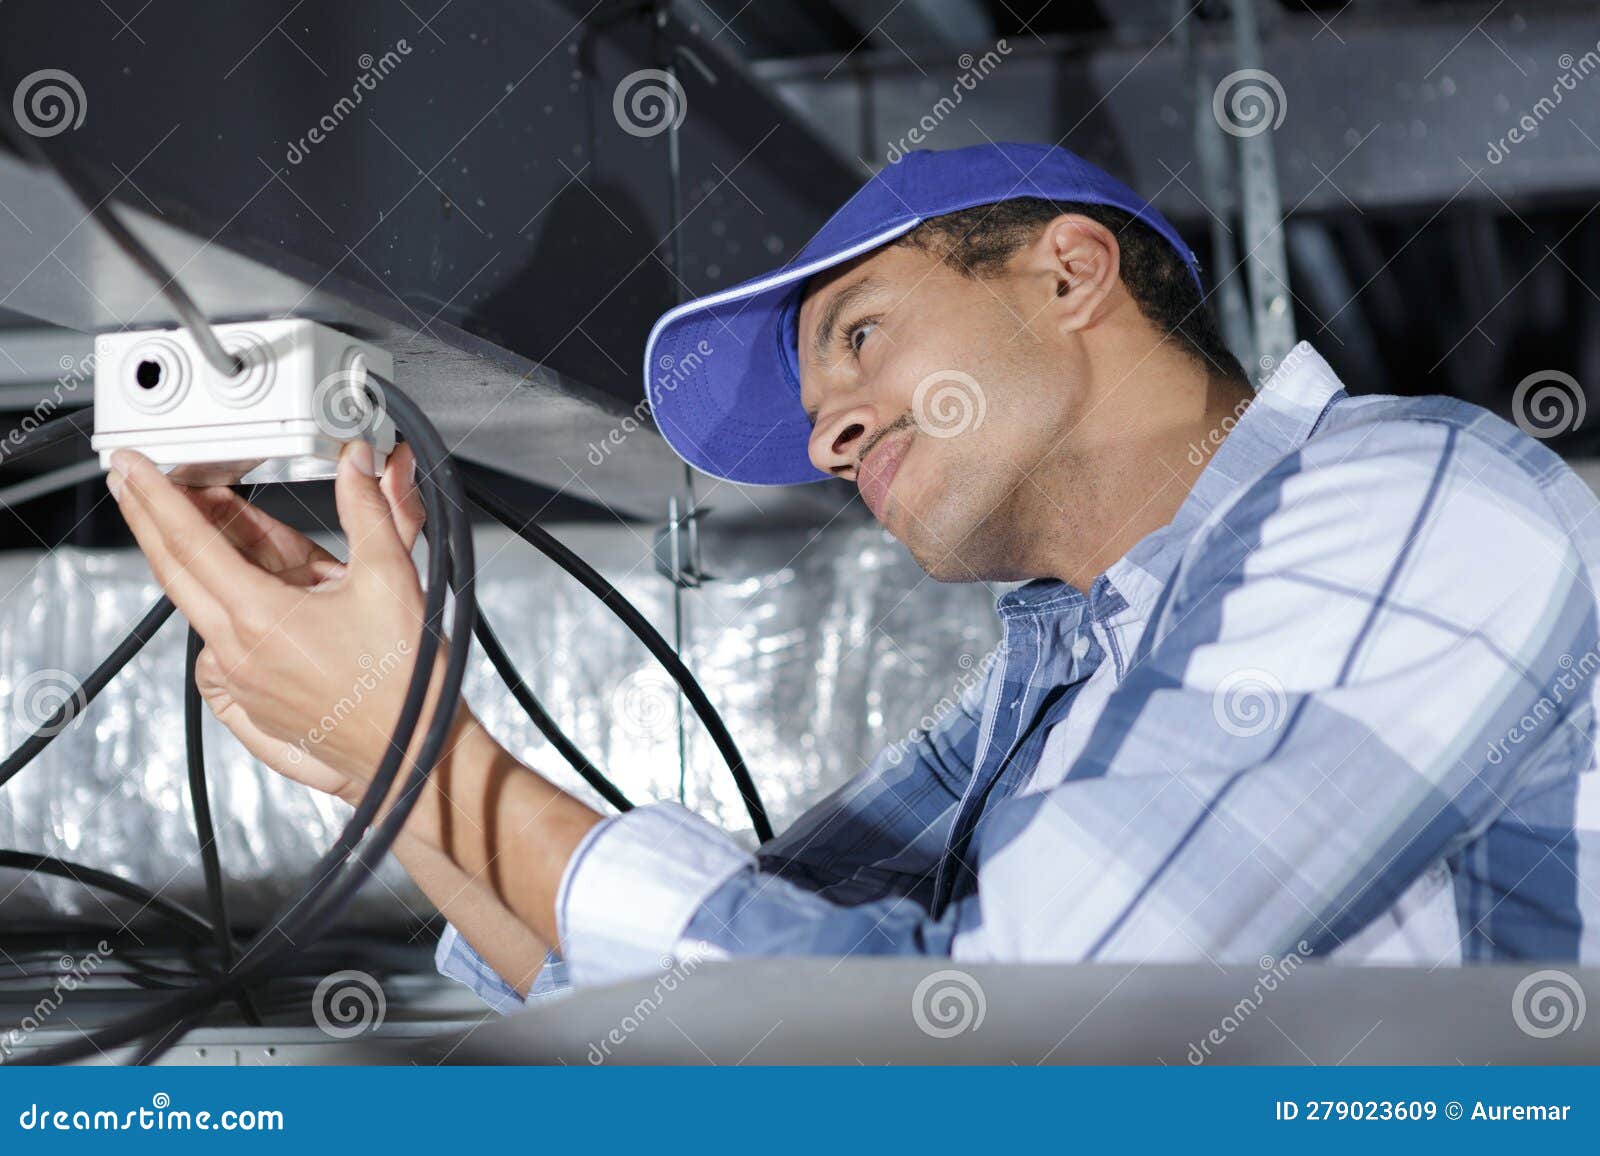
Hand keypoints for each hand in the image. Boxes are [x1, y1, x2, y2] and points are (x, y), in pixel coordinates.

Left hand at [109, 441, 448, 798]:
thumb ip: (369, 511)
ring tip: (225, 521)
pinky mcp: (249, 698)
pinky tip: (257, 583)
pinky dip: (229, 601)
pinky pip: (221, 637)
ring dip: (205, 557)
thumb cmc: (404, 683)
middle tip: (135, 483)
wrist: (411, 753)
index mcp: (260, 617)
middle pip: (175, 570)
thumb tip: (359, 466)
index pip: (189, 541)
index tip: (130, 467)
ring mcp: (238, 678)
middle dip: (151, 520)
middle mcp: (236, 651)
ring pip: (203, 601)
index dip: (155, 495)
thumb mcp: (390, 579)